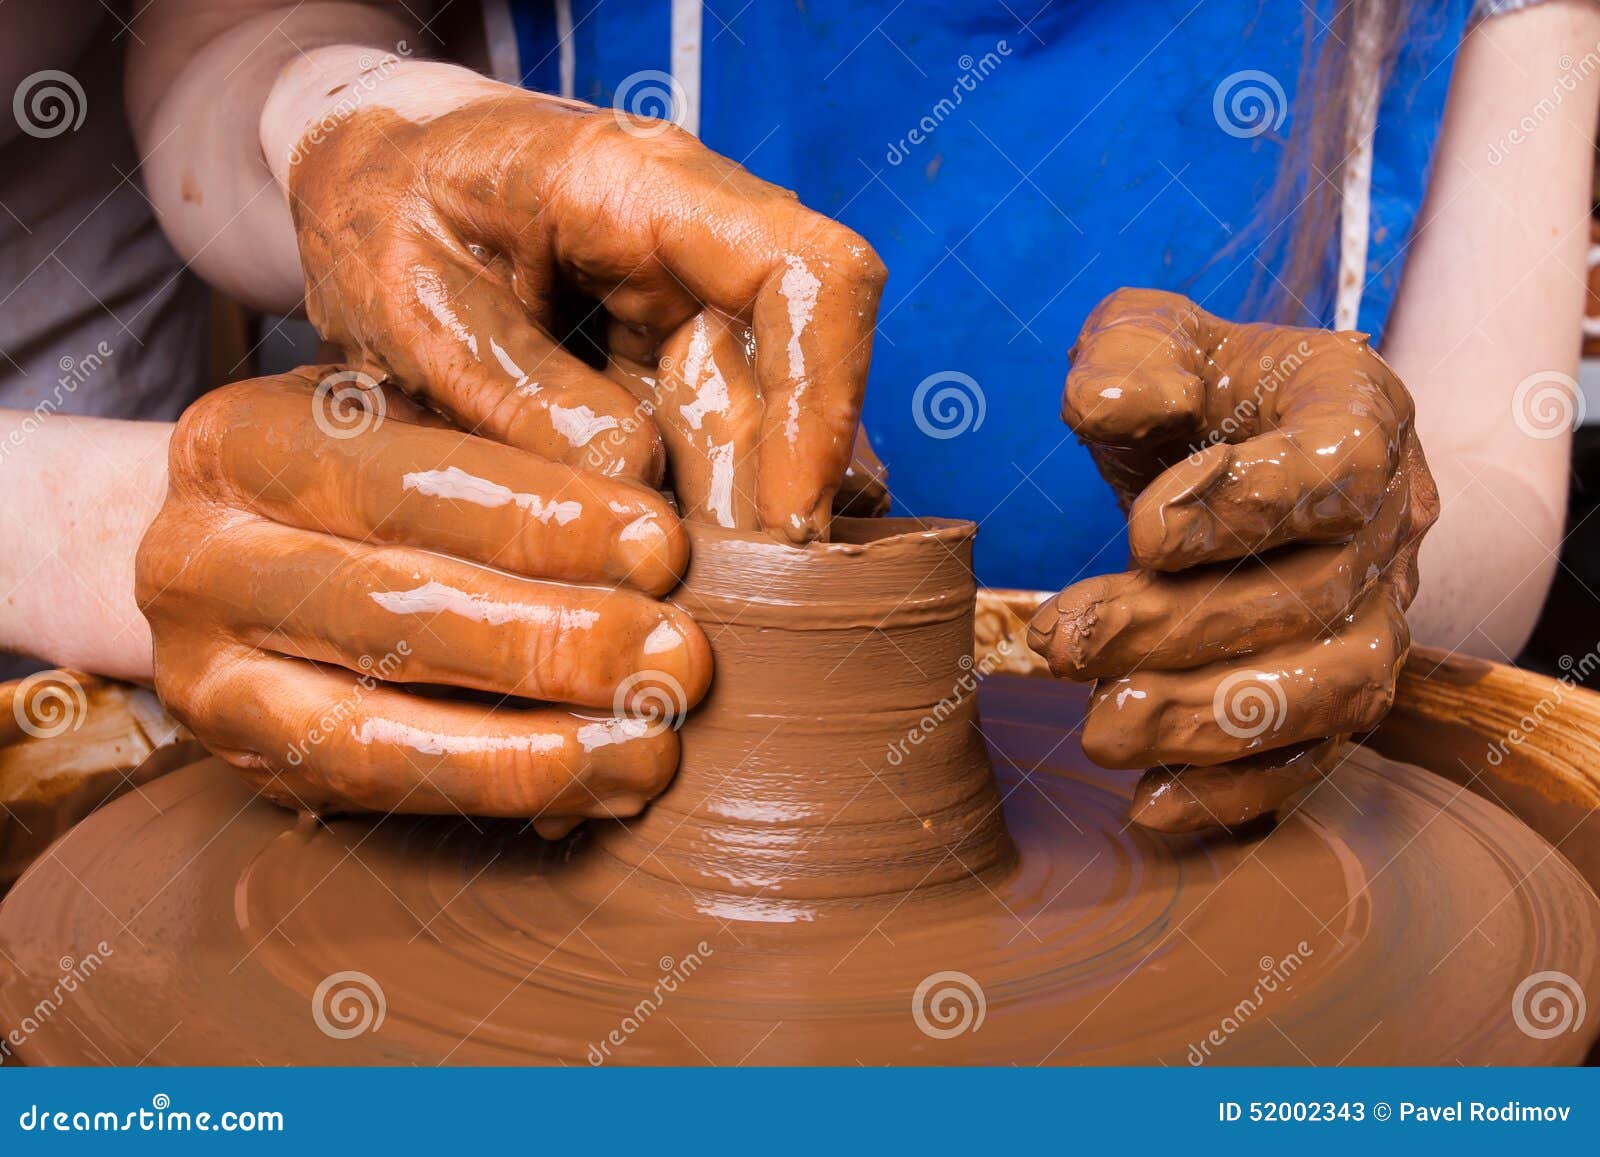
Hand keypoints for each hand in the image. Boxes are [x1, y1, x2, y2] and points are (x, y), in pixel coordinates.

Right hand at [136, 369, 711, 828]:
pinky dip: (500, 791)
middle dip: (554, 638)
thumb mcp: (431, 420)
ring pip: (376, 724)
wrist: (245, 555)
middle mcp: (196, 556)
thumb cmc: (375, 472)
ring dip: (537, 742)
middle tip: (677, 659)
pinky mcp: (241, 766)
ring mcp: (203, 675)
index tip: (659, 546)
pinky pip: (377, 794)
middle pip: (392, 606)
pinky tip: (601, 783)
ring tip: (652, 745)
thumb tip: (638, 478)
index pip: (404, 480)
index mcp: (241, 440)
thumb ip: (522, 441)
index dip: (539, 518)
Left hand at [267, 53, 885, 541]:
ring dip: (733, 517)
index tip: (789, 522)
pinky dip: (697, 513)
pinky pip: (720, 444)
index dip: (823, 397)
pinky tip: (655, 573)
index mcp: (642, 188)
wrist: (371, 166)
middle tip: (700, 600)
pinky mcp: (678, 362)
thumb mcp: (412, 296)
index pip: (808, 274)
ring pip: (769, 425)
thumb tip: (630, 482)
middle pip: (797, 378)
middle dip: (767, 498)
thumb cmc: (381, 203)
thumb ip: (514, 385)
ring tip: (671, 596)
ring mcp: (696, 308)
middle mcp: (701, 247)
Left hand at [1027, 289, 1438, 831]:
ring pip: (1336, 690)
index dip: (1249, 506)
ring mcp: (1382, 612)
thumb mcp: (1150, 340)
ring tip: (1101, 726)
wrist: (1229, 443)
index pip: (1341, 468)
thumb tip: (1110, 402)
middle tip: (1068, 639)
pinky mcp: (1344, 688)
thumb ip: (1130, 356)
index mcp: (1358, 415)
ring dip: (1214, 721)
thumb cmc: (1188, 389)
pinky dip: (1239, 794)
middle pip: (1319, 593)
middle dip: (1183, 627)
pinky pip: (1319, 758)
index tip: (1139, 530)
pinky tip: (1148, 807)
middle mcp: (1392, 522)